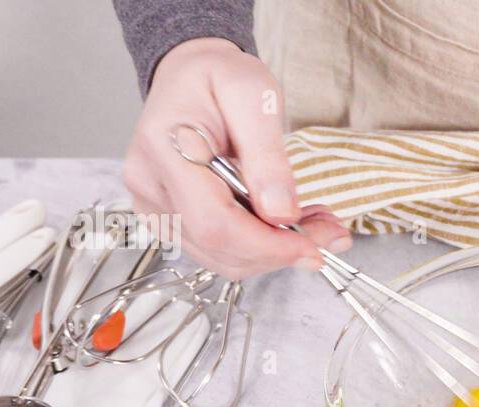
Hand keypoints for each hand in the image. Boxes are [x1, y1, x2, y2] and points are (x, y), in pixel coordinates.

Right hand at [121, 38, 350, 279]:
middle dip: (281, 251)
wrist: (188, 76)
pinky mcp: (166, 219)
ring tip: (313, 226)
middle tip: (330, 234)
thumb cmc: (218, 78)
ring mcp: (152, 206)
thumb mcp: (254, 96)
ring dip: (273, 253)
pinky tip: (284, 226)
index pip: (215, 223)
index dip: (269, 246)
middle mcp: (148, 185)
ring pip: (220, 258)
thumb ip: (267, 155)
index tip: (314, 245)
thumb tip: (281, 212)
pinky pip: (215, 251)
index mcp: (164, 148)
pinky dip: (257, 248)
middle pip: (219, 248)